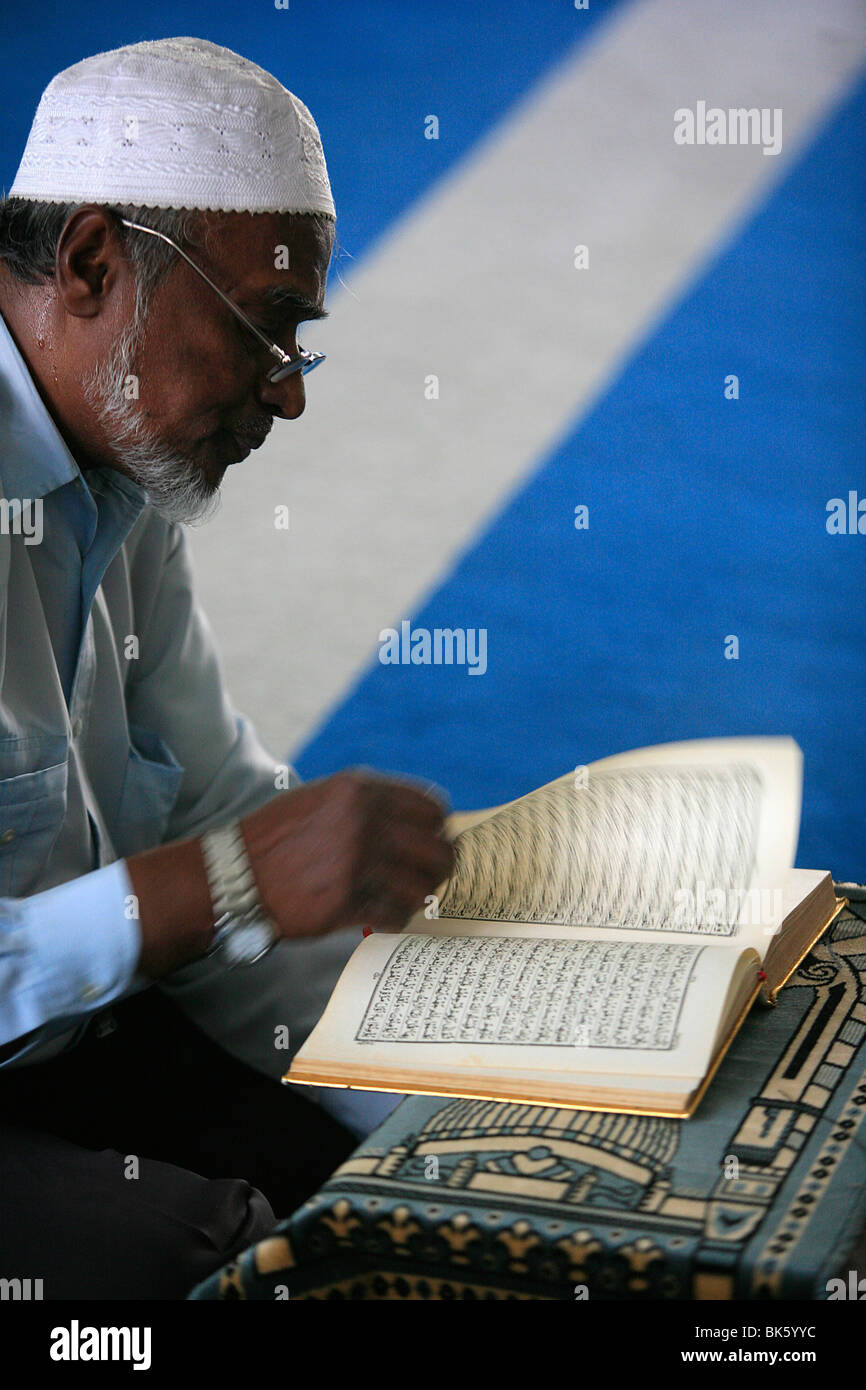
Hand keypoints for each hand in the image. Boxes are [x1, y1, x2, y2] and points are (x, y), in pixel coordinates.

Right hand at [239, 769, 453, 937]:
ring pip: (422, 885)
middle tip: (425, 878)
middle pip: (437, 849)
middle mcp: (364, 821)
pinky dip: (394, 918)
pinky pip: (396, 913)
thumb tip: (415, 823)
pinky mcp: (347, 900)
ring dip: (417, 896)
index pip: (431, 807)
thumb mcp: (322, 798)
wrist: (233, 874)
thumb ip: (366, 805)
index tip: (430, 842)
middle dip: (437, 867)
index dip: (437, 829)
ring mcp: (357, 861)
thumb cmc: (277, 838)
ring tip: (401, 899)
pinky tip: (382, 915)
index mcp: (359, 790)